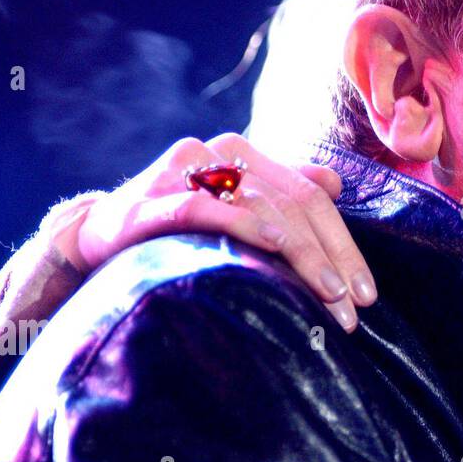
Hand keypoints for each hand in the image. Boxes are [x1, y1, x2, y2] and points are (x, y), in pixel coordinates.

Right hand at [60, 133, 375, 330]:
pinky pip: (208, 209)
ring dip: (303, 255)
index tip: (366, 294)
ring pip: (264, 209)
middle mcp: (221, 153)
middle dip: (332, 260)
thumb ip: (282, 190)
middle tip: (355, 308)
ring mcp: (187, 171)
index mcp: (246, 154)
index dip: (345, 244)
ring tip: (328, 296)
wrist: (96, 235)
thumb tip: (336, 183)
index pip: (312, 196)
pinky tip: (275, 244)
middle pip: (297, 204)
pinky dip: (246, 224)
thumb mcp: (234, 204)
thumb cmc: (178, 227)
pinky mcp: (156, 198)